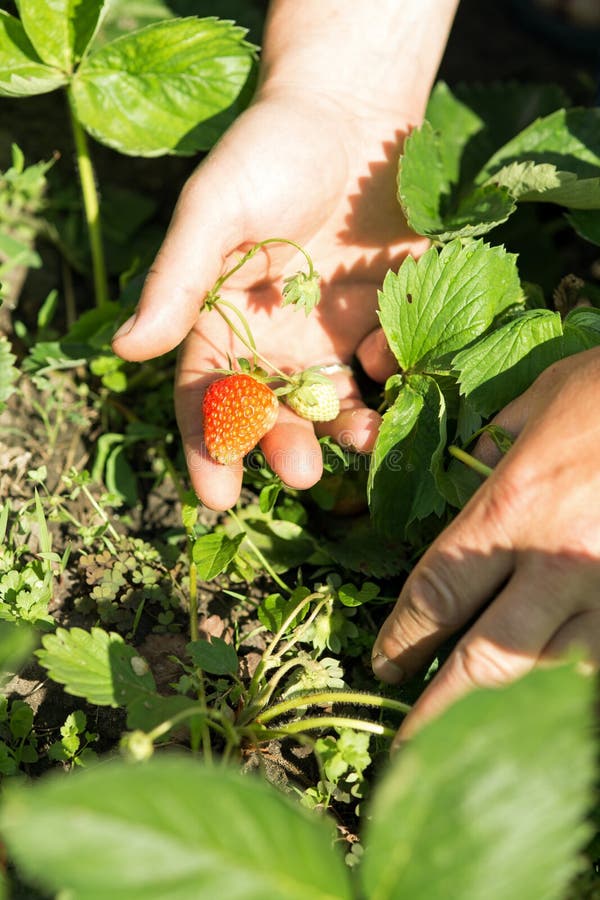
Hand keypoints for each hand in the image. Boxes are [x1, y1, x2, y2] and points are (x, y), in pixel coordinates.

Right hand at [112, 87, 426, 508]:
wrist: (353, 113)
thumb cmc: (268, 151)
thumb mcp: (214, 210)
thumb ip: (177, 280)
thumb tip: (127, 347)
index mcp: (222, 323)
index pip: (207, 399)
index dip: (209, 448)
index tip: (218, 496)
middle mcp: (276, 342)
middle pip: (275, 413)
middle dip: (286, 447)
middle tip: (303, 472)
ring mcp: (333, 335)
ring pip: (336, 403)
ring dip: (347, 428)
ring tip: (364, 437)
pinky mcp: (387, 320)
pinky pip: (391, 369)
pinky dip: (395, 378)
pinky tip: (398, 363)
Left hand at [372, 347, 599, 742]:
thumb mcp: (543, 399)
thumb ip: (497, 446)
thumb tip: (474, 474)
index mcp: (515, 507)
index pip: (438, 591)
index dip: (404, 637)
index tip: (386, 663)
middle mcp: (557, 562)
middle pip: (484, 659)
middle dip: (438, 709)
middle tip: (407, 745)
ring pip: (549, 678)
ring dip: (507, 712)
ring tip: (472, 736)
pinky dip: (573, 691)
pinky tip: (547, 706)